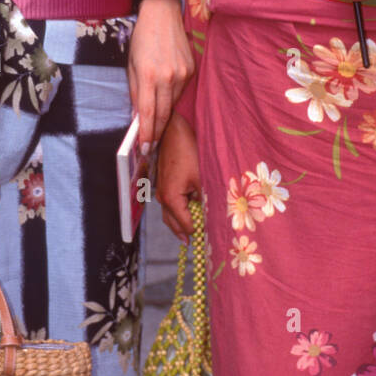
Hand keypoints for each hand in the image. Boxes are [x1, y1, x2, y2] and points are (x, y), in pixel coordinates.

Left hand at [127, 0, 194, 151]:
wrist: (163, 14)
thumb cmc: (142, 38)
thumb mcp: (132, 64)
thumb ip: (135, 91)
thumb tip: (137, 116)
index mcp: (148, 75)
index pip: (148, 113)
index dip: (146, 133)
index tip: (144, 148)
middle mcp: (168, 77)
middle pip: (163, 114)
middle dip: (156, 132)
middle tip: (150, 146)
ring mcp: (183, 74)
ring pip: (172, 104)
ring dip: (164, 114)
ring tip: (156, 124)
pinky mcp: (191, 70)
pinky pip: (180, 91)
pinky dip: (171, 97)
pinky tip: (165, 96)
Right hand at [155, 111, 200, 242]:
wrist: (173, 130)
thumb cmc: (189, 151)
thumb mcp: (202, 177)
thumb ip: (206, 199)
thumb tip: (213, 216)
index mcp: (171, 198)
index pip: (185, 224)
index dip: (198, 232)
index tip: (211, 238)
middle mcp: (163, 197)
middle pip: (173, 223)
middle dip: (185, 232)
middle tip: (198, 244)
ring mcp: (161, 190)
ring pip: (170, 214)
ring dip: (181, 223)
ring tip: (193, 233)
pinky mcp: (164, 183)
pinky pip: (171, 203)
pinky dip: (179, 211)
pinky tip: (190, 211)